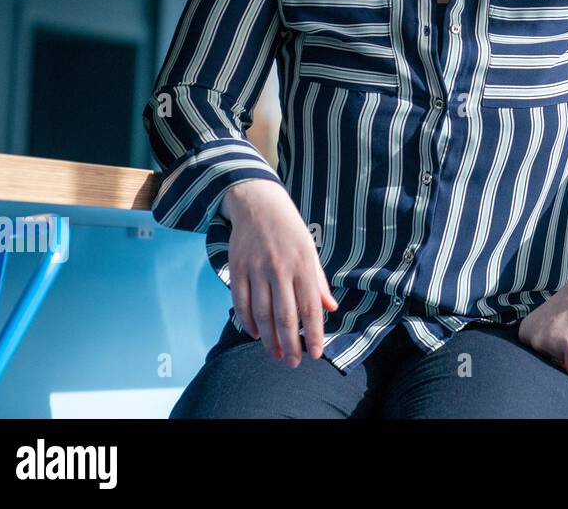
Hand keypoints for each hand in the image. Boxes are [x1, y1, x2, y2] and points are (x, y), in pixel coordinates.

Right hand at [222, 179, 338, 368]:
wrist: (258, 204)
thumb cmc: (290, 230)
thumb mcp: (311, 250)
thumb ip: (319, 282)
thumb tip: (330, 309)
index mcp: (304, 264)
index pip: (310, 307)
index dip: (313, 333)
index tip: (315, 354)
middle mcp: (280, 268)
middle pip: (285, 316)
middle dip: (290, 344)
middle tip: (293, 363)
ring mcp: (257, 269)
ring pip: (262, 313)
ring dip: (269, 339)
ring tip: (276, 355)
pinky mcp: (237, 269)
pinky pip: (241, 303)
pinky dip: (248, 322)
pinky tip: (255, 334)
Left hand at [516, 280, 567, 377]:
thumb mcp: (548, 324)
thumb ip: (544, 343)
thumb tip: (552, 370)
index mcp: (525, 333)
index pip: (537, 359)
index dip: (554, 350)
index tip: (561, 330)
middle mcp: (533, 339)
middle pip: (551, 365)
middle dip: (565, 353)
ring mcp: (550, 343)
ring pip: (565, 368)